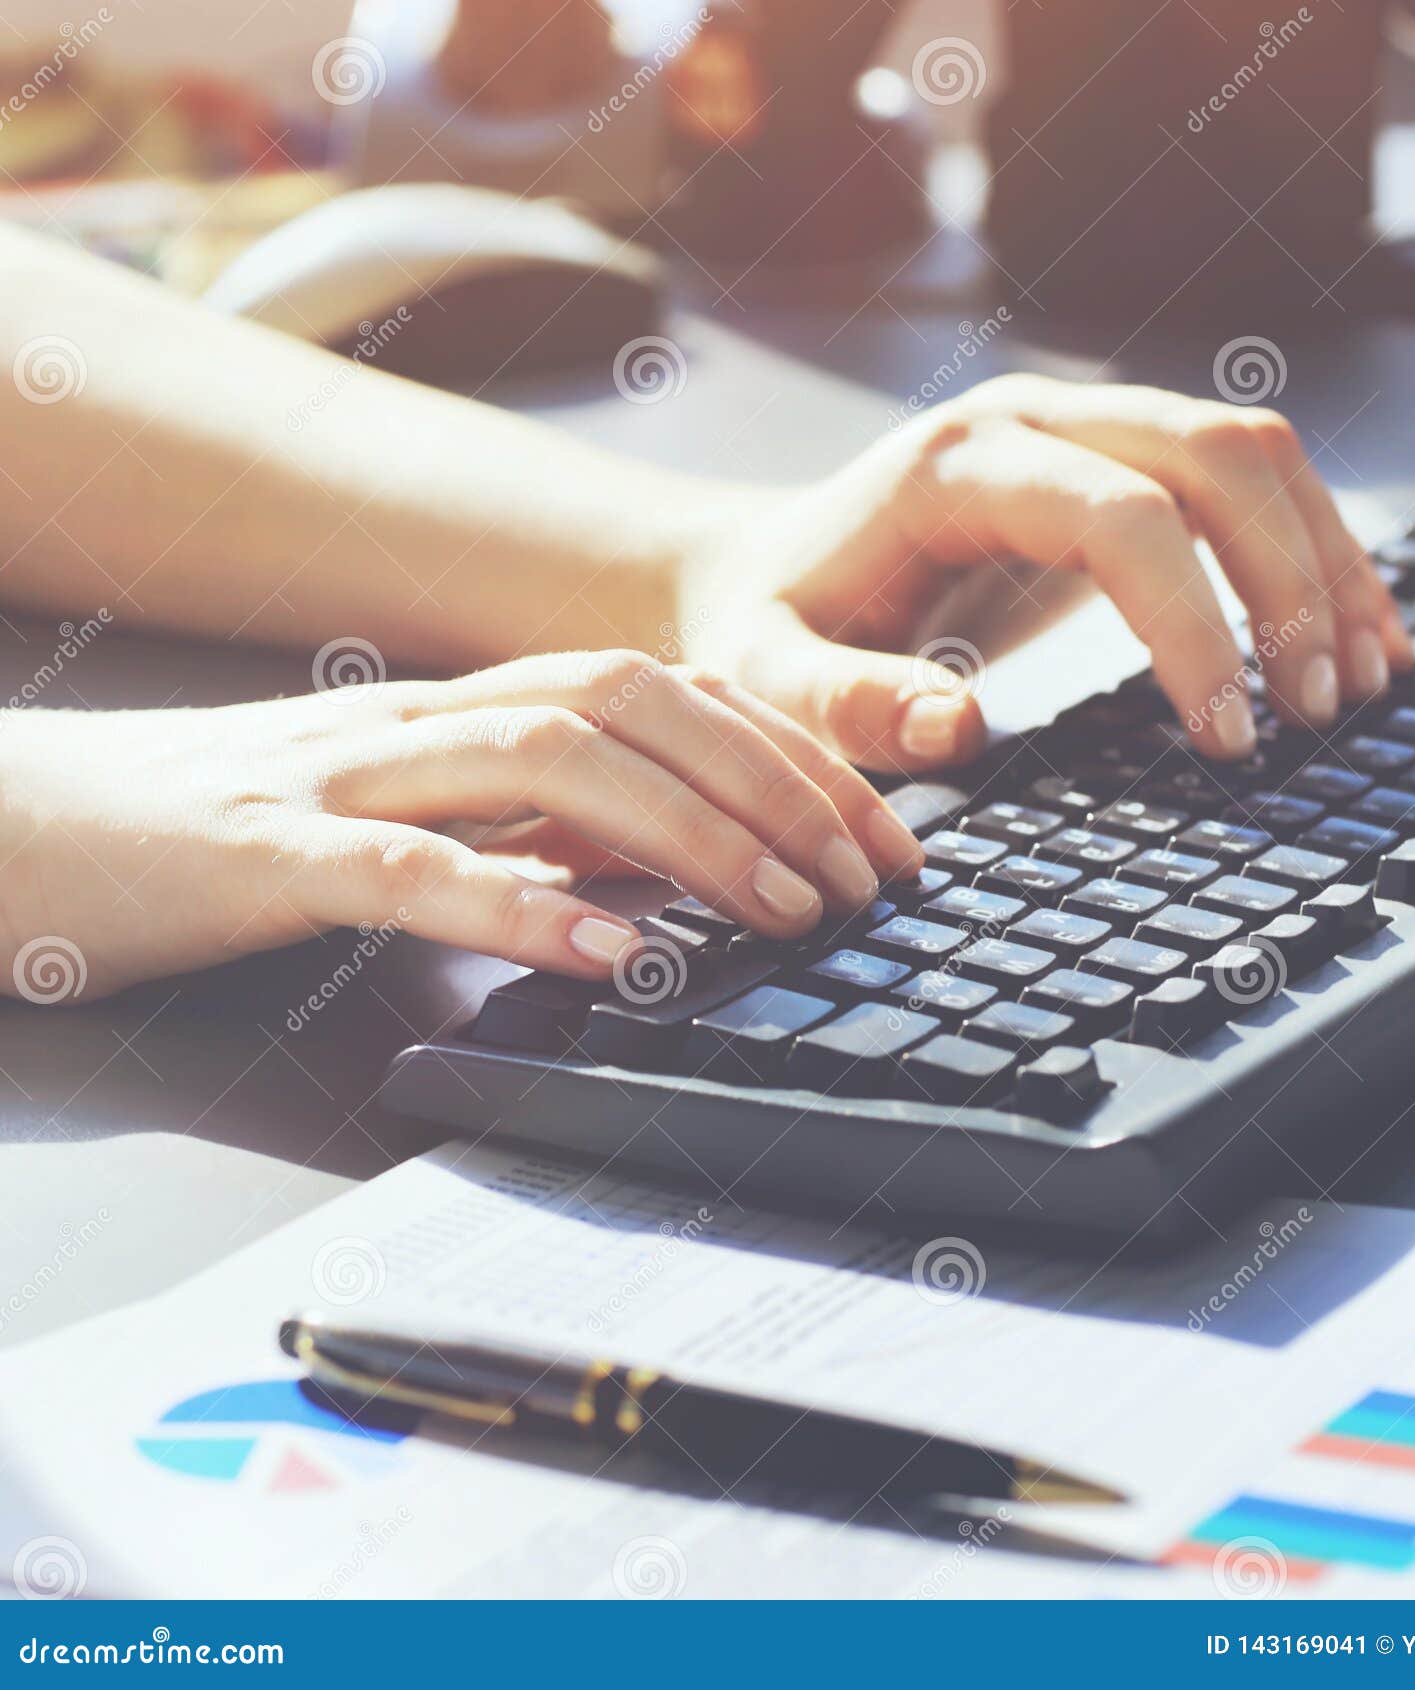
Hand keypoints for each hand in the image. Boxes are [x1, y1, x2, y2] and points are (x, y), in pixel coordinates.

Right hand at [0, 653, 921, 1001]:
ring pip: (543, 762)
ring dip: (684, 832)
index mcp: (456, 712)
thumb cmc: (219, 835)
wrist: (20, 822)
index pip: (658, 693)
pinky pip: (410, 870)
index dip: (783, 753)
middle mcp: (416, 720)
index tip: (879, 833)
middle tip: (868, 876)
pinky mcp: (264, 853)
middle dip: (770, 782)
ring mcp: (340, 775)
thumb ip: (521, 838)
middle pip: (629, 702)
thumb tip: (654, 878)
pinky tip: (616, 958)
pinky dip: (522, 909)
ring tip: (782, 910)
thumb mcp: (403, 827)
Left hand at [680, 375, 1412, 769]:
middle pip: (1217, 457)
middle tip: (1317, 713)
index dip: (1195, 621)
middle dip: (1290, 582)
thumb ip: (844, 702)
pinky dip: (1308, 549)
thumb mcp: (768, 677)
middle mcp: (1031, 421)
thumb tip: (955, 724)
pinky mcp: (1112, 469)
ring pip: (1252, 452)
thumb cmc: (766, 626)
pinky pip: (1242, 481)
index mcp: (957, 465)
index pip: (1122, 516)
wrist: (760, 569)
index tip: (1229, 735)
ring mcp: (1079, 431)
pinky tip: (1349, 633)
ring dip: (1325, 559)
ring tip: (1364, 682)